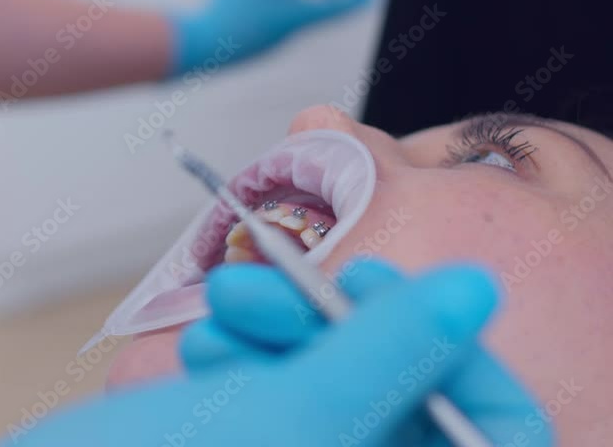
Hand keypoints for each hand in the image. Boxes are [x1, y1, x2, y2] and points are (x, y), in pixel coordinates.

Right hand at [179, 260, 553, 445]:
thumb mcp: (290, 420)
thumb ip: (389, 354)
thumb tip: (473, 291)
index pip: (499, 436)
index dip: (461, 358)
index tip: (393, 294)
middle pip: (409, 398)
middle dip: (344, 325)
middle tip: (290, 278)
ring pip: (339, 384)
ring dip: (286, 328)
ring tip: (225, 303)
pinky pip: (285, 392)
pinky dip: (252, 352)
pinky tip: (209, 338)